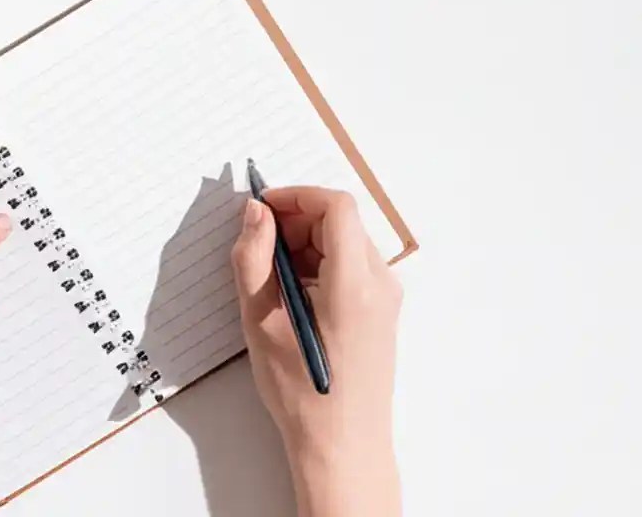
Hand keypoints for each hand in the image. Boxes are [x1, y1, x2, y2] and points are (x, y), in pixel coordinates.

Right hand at [231, 187, 401, 516]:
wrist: (342, 445)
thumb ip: (254, 259)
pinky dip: (318, 265)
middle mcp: (380, 283)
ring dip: (305, 245)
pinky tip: (292, 297)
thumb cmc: (301, 392)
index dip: (295, 196)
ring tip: (271, 282)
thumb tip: (255, 213)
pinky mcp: (382, 310)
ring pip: (344, 242)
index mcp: (355, 284)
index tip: (261, 209)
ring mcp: (387, 297)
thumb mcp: (261, 321)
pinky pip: (350, 266)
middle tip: (258, 250)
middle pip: (340, 221)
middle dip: (295, 222)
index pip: (335, 206)